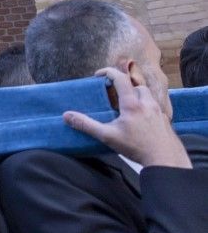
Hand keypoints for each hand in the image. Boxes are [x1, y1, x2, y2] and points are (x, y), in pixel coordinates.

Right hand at [66, 67, 190, 168]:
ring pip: (148, 96)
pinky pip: (155, 108)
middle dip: (125, 87)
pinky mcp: (165, 121)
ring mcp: (158, 112)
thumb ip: (87, 125)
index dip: (108, 72)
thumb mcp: (107, 136)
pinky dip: (146, 109)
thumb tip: (67, 115)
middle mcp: (147, 104)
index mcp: (132, 104)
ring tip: (128, 109)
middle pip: (137, 86)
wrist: (165, 160)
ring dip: (137, 97)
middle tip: (115, 96)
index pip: (121, 79)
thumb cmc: (136, 147)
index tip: (98, 75)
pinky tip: (140, 122)